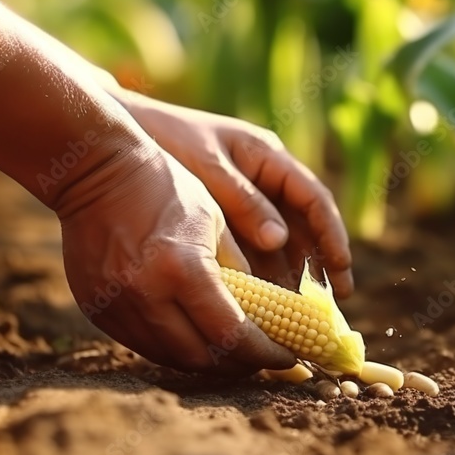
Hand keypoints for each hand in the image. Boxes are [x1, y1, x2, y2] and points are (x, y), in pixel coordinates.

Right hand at [56, 142, 296, 374]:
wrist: (96, 171)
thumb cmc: (165, 187)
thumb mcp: (215, 222)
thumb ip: (240, 271)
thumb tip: (270, 313)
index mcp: (184, 270)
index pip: (232, 335)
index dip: (265, 354)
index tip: (287, 356)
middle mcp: (148, 296)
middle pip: (204, 358)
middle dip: (240, 364)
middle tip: (263, 358)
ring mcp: (118, 308)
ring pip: (173, 358)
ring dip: (208, 361)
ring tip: (233, 353)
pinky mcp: (98, 312)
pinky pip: (144, 346)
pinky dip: (175, 348)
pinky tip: (195, 338)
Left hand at [115, 93, 353, 296]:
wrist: (113, 142)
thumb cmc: (165, 141)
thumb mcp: (207, 167)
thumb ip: (244, 201)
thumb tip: (279, 240)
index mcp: (268, 159)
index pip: (313, 200)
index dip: (332, 236)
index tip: (341, 269)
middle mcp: (264, 183)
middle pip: (304, 228)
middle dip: (321, 265)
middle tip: (335, 302)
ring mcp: (244, 204)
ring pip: (279, 246)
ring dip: (291, 277)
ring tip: (302, 313)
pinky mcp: (223, 223)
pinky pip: (250, 254)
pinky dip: (259, 279)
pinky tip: (263, 306)